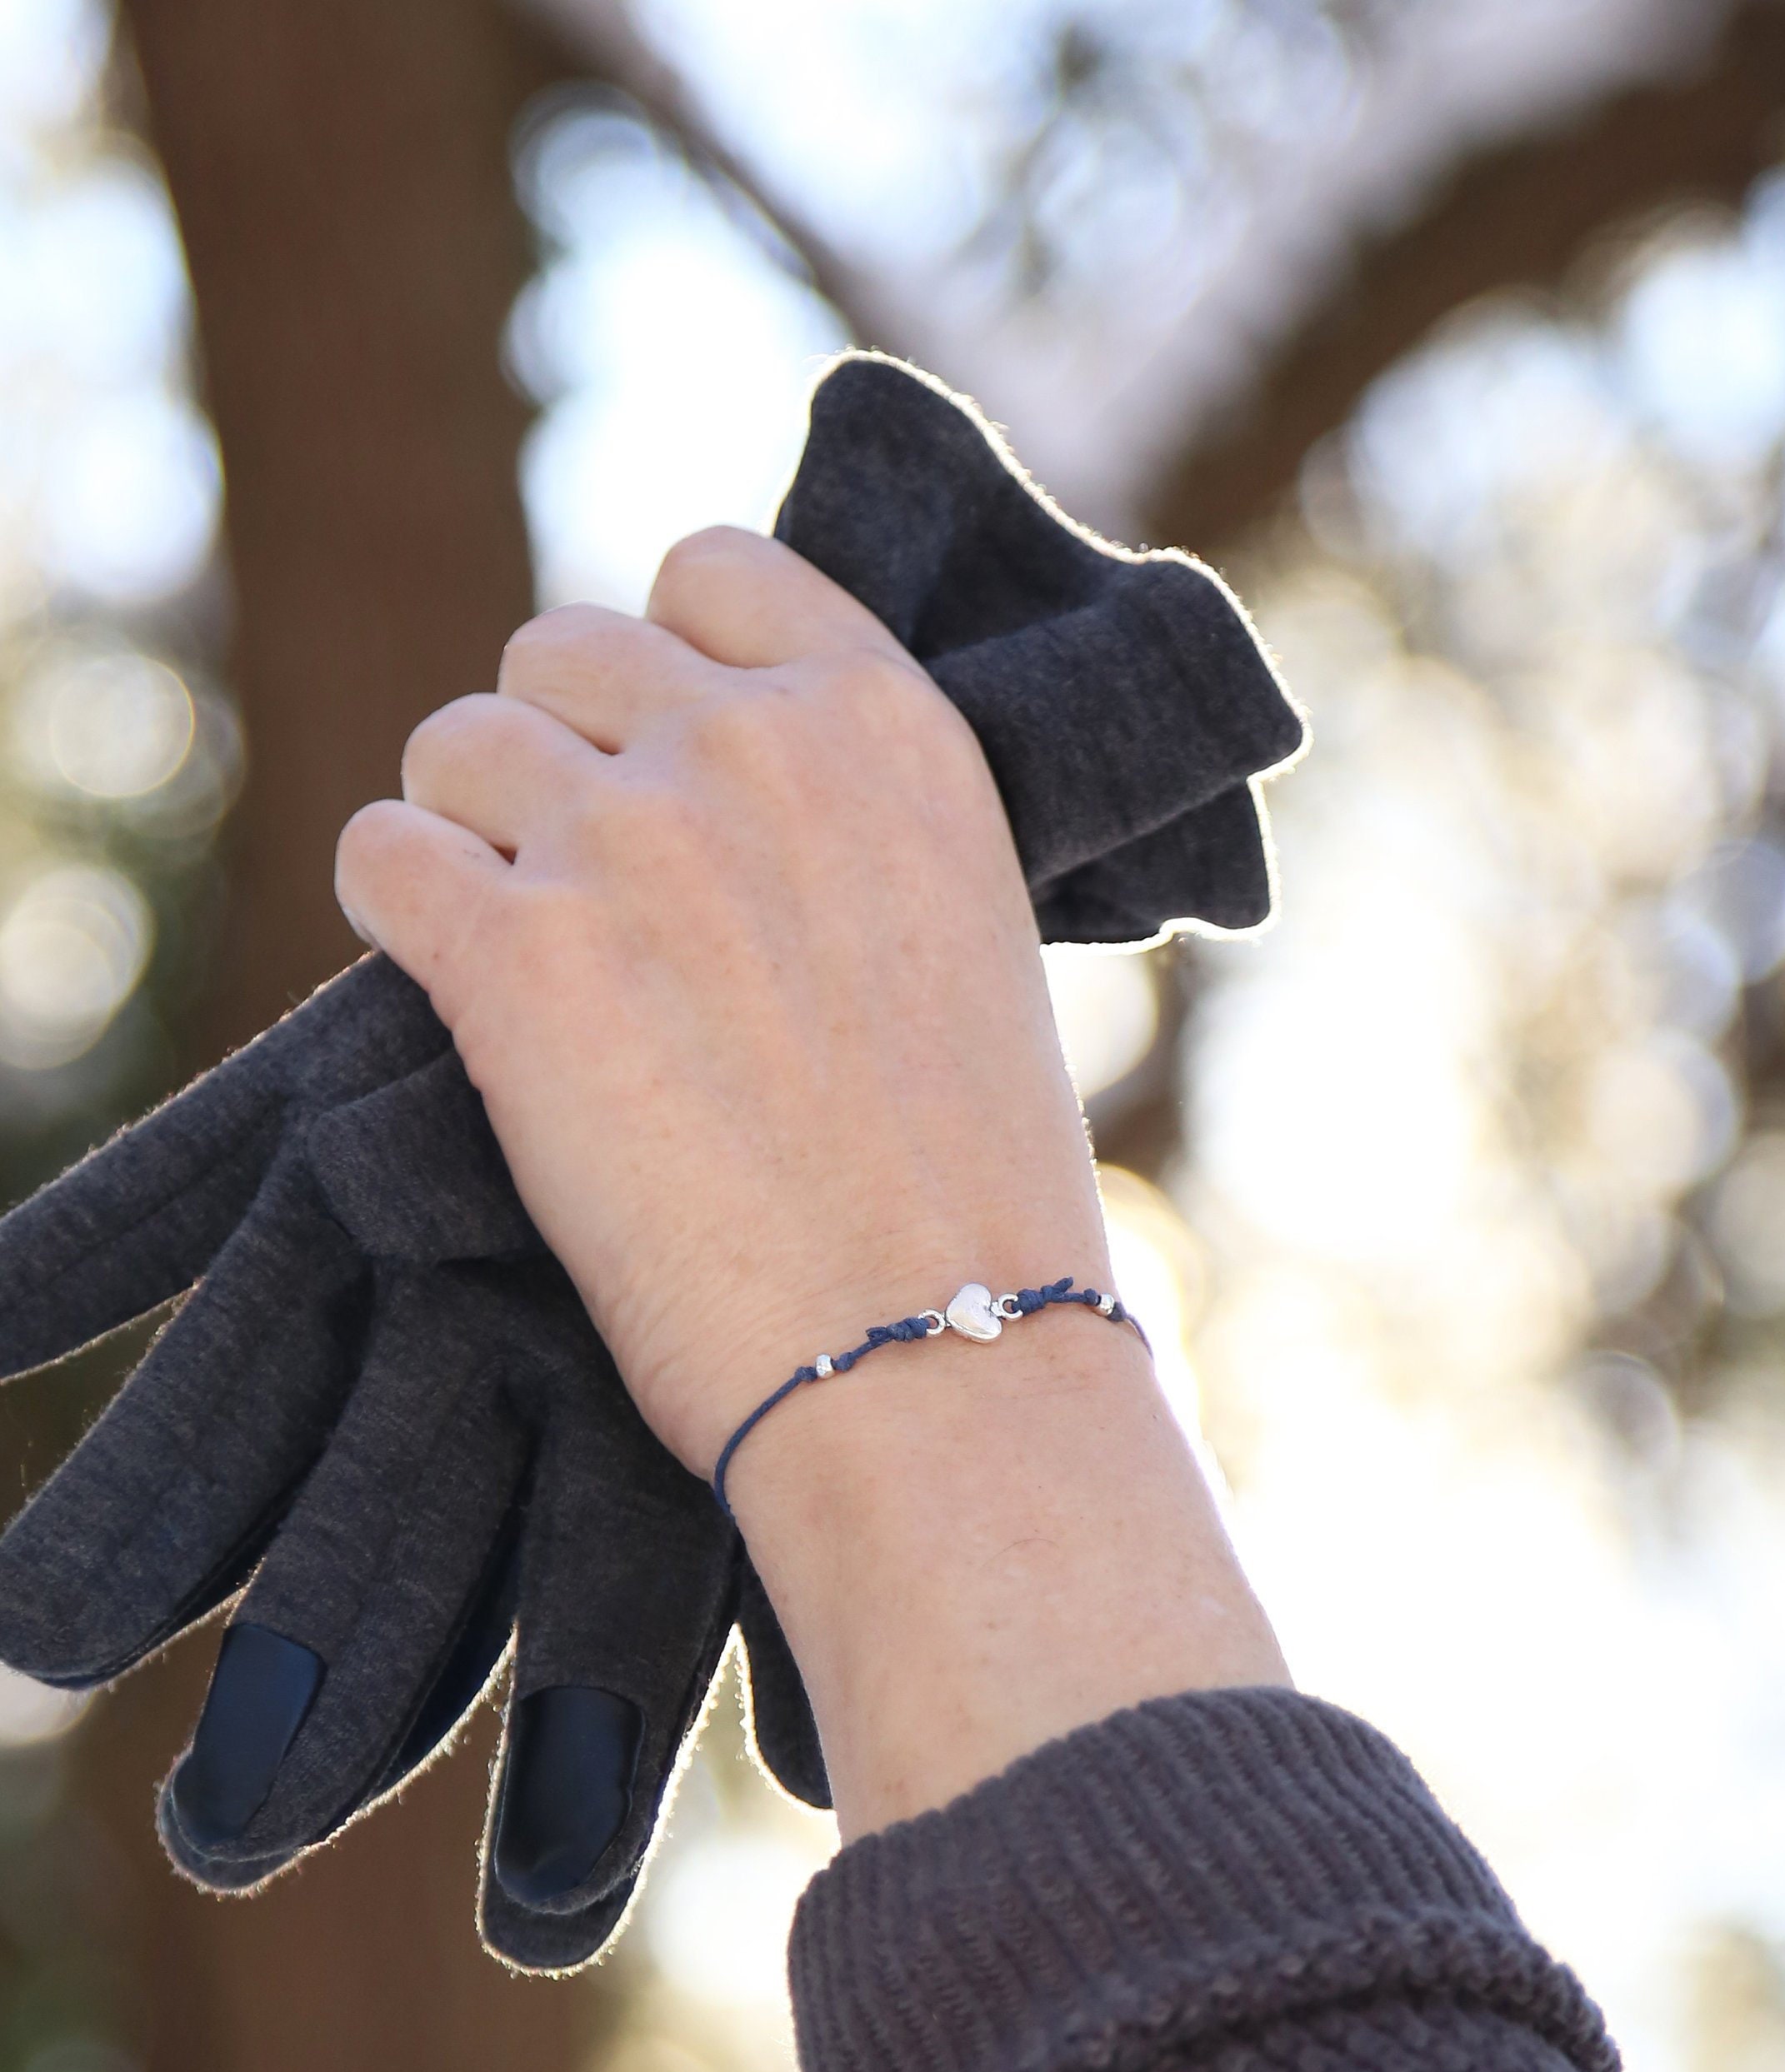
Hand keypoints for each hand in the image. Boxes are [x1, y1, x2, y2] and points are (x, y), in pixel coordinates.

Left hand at [336, 528, 1106, 1481]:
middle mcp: (754, 745)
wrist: (937, 1350)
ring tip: (522, 951)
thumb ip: (844, 821)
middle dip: (554, 755)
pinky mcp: (516, 957)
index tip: (656, 755)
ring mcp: (630, 839)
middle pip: (557, 650)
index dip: (660, 661)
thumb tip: (708, 783)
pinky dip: (399, 912)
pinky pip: (380, 852)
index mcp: (890, 722)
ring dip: (469, 832)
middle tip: (584, 888)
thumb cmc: (964, 1186)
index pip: (708, 569)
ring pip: (451, 741)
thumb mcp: (958, 928)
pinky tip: (456, 988)